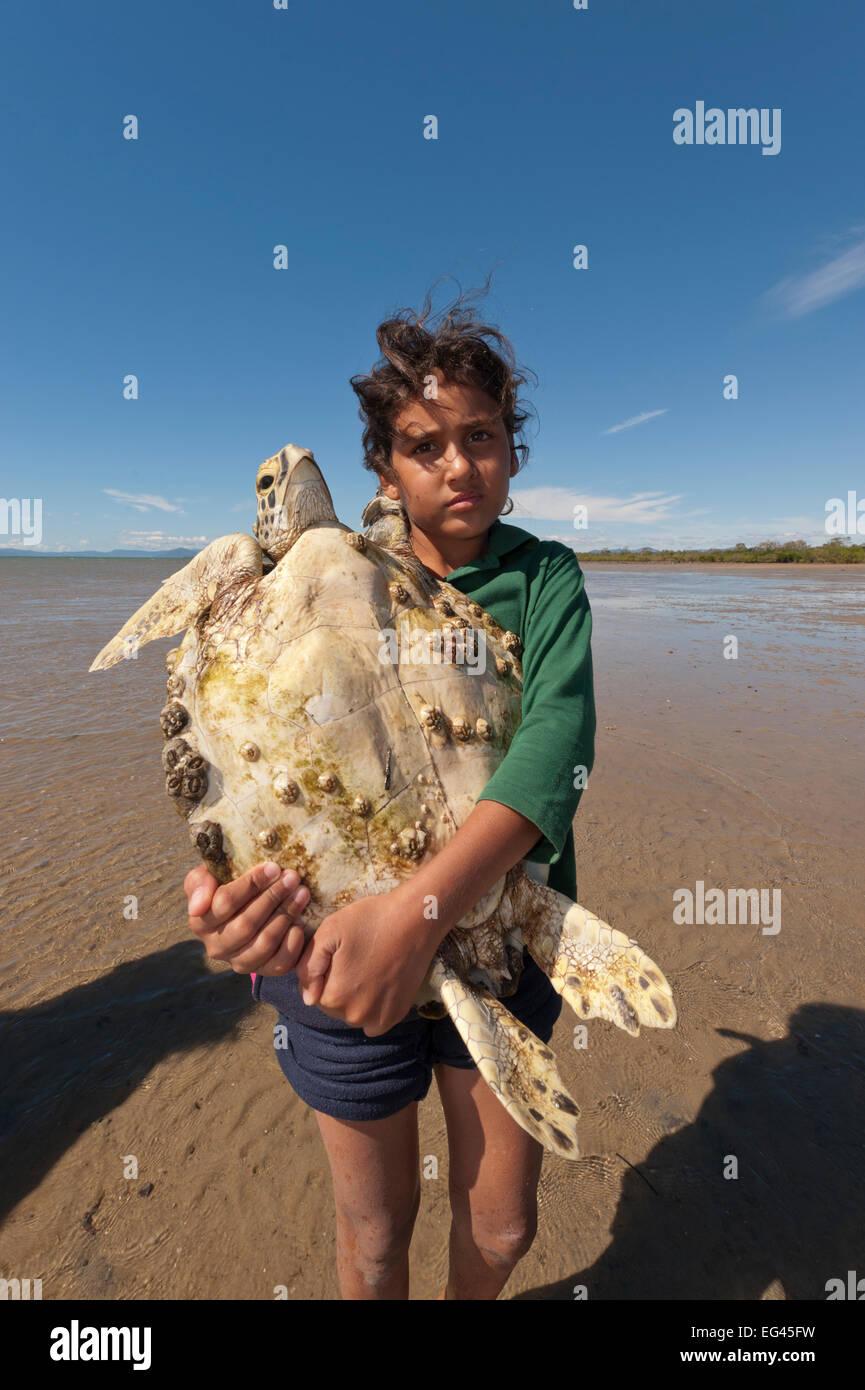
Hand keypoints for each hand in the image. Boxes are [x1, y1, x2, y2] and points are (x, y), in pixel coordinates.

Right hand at [185, 860, 311, 975]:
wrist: (244, 909)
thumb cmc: (225, 886)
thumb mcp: (208, 876)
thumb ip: (200, 883)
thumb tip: (198, 907)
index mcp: (200, 923)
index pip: (225, 903)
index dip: (251, 884)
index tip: (273, 867)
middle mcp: (216, 947)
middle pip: (246, 924)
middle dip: (273, 897)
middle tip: (293, 877)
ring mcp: (239, 962)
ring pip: (264, 943)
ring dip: (286, 915)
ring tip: (302, 893)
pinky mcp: (263, 970)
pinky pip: (279, 963)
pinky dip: (292, 943)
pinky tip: (300, 923)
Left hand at [293, 884, 439, 1035]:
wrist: (414, 919)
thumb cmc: (369, 920)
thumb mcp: (328, 932)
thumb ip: (308, 966)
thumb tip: (308, 998)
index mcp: (335, 997)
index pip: (316, 995)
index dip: (325, 974)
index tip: (339, 956)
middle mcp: (356, 1016)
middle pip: (335, 1007)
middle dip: (339, 987)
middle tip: (356, 960)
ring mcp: (379, 1018)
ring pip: (354, 1014)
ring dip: (356, 999)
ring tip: (370, 969)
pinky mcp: (397, 1015)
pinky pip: (374, 1023)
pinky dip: (374, 1009)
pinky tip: (380, 984)